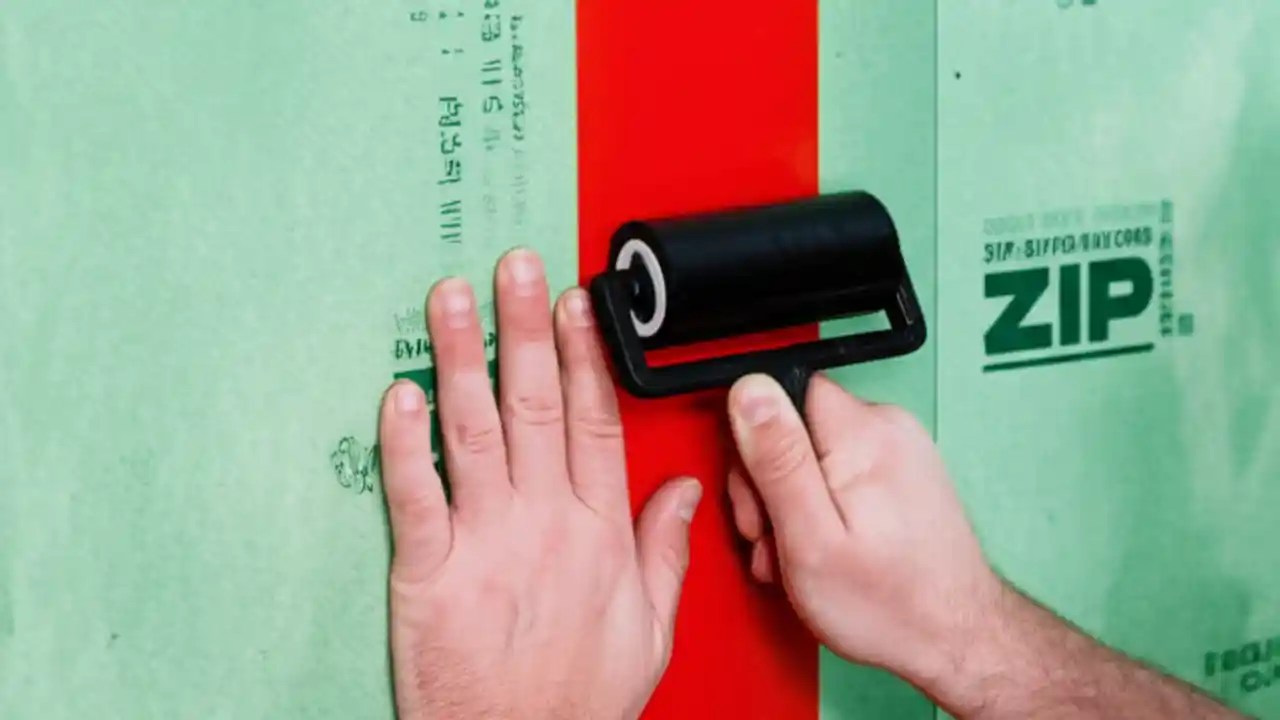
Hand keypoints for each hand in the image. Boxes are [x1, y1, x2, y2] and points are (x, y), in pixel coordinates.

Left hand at [379, 249, 702, 719]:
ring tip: (452, 298)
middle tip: (516, 267)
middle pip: (534, 404)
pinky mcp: (429, 573)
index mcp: (598, 531)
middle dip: (524, 327)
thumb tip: (685, 490)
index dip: (584, 354)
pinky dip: (404, 440)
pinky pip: (415, 494)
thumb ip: (665, 550)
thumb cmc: (576, 699)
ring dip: (462, 355)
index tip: (577, 304)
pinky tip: (401, 391)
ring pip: (474, 429)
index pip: (594, 419)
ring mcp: (486, 543)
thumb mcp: (651, 629)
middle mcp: (545, 523)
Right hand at [724, 373, 1000, 691]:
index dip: (755, 444)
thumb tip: (750, 389)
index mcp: (861, 434)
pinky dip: (819, 506)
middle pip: (793, 424)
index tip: (761, 496)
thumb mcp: (811, 539)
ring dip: (790, 502)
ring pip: (811, 451)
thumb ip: (777, 459)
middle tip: (775, 536)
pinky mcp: (901, 472)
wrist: (954, 639)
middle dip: (769, 483)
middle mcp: (886, 428)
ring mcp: (898, 449)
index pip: (782, 391)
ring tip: (799, 552)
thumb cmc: (889, 603)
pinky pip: (838, 469)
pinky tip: (822, 547)